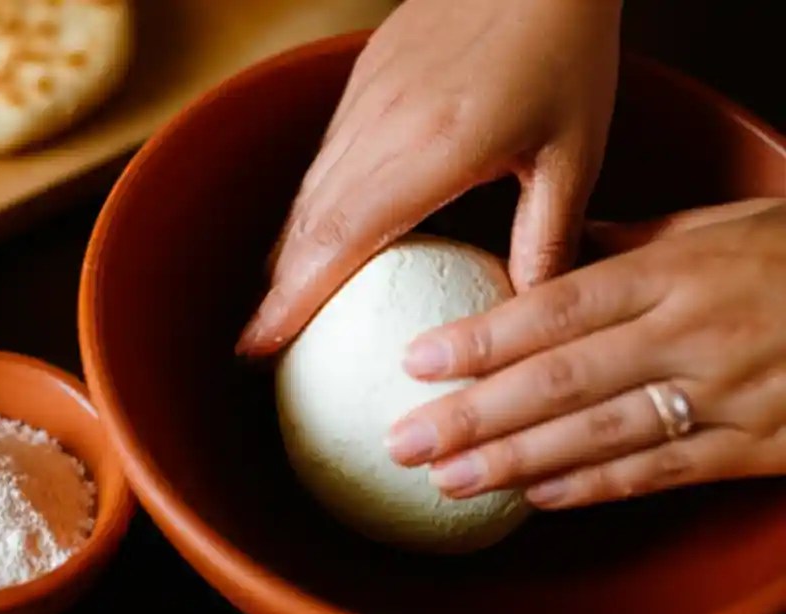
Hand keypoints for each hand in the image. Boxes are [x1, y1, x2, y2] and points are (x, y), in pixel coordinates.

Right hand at [237, 0, 621, 356]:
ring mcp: (366, 101)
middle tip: (254, 344)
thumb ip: (548, 240)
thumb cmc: (564, 51)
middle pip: (307, 224)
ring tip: (275, 301)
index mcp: (432, 151)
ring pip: (309, 190)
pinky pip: (324, 157)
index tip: (259, 345)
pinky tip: (315, 231)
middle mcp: (382, 128)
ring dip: (286, 251)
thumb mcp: (575, 154)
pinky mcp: (366, 81)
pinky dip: (310, 206)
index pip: (341, 240)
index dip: (292, 299)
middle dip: (273, 291)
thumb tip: (530, 315)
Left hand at [386, 198, 785, 509]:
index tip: (416, 361)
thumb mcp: (723, 226)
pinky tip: (536, 498)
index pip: (557, 307)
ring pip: (601, 436)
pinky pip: (661, 473)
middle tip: (404, 439)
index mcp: (675, 272)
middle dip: (473, 415)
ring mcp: (725, 396)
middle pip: (562, 381)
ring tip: (448, 480)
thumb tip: (551, 251)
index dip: (482, 339)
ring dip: (515, 463)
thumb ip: (632, 244)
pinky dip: (594, 487)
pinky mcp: (755, 448)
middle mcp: (691, 334)